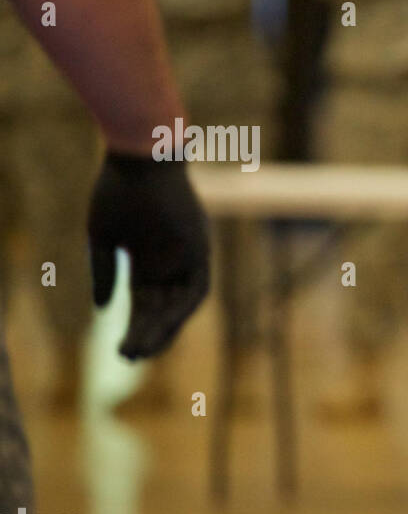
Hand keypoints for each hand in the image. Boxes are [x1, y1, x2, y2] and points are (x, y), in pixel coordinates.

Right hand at [87, 150, 209, 358]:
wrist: (140, 155)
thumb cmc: (118, 190)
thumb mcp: (103, 238)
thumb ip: (104, 273)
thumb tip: (101, 310)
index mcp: (149, 259)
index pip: (146, 303)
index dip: (136, 325)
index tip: (122, 348)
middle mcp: (172, 262)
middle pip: (163, 309)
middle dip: (148, 334)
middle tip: (129, 358)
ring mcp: (189, 256)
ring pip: (180, 305)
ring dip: (164, 329)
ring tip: (142, 349)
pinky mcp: (202, 249)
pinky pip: (197, 289)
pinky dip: (181, 310)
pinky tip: (163, 327)